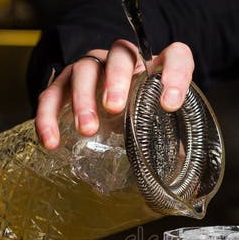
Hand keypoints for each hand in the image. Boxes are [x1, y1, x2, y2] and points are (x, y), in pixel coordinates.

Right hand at [35, 40, 194, 149]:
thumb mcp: (162, 135)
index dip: (176, 73)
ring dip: (83, 98)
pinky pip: (52, 94)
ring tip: (87, 129)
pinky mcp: (65, 85)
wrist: (113, 119)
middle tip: (115, 108)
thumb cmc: (141, 124)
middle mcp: (124, 63)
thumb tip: (190, 185)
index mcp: (157, 70)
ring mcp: (92, 70)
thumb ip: (175, 149)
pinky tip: (52, 141)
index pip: (175, 56)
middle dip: (117, 79)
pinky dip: (48, 116)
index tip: (170, 103)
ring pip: (84, 69)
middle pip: (121, 54)